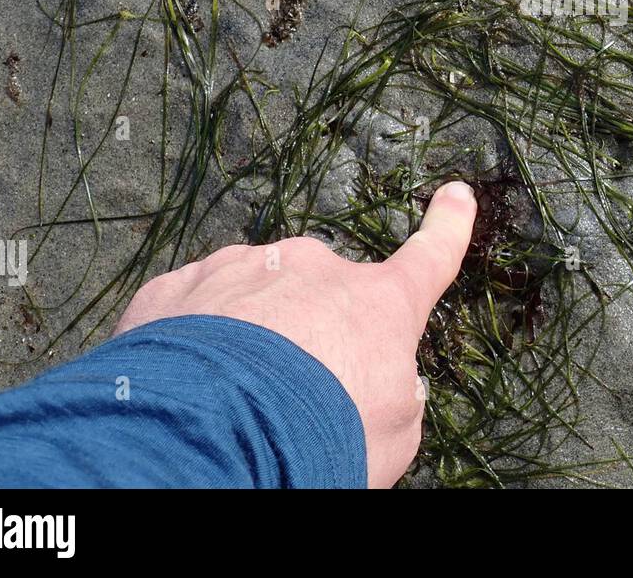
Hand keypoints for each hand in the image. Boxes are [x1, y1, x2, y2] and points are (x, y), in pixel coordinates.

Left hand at [113, 180, 476, 486]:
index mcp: (377, 303)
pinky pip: (190, 306)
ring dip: (248, 332)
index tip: (457, 194)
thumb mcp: (393, 433)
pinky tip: (187, 381)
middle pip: (321, 290)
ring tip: (232, 395)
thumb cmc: (323, 435)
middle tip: (292, 389)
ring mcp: (240, 269)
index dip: (448, 227)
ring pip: (253, 292)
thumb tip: (375, 384)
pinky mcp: (175, 289)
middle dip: (311, 328)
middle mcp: (312, 269)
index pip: (429, 258)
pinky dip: (190, 336)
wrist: (211, 438)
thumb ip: (393, 393)